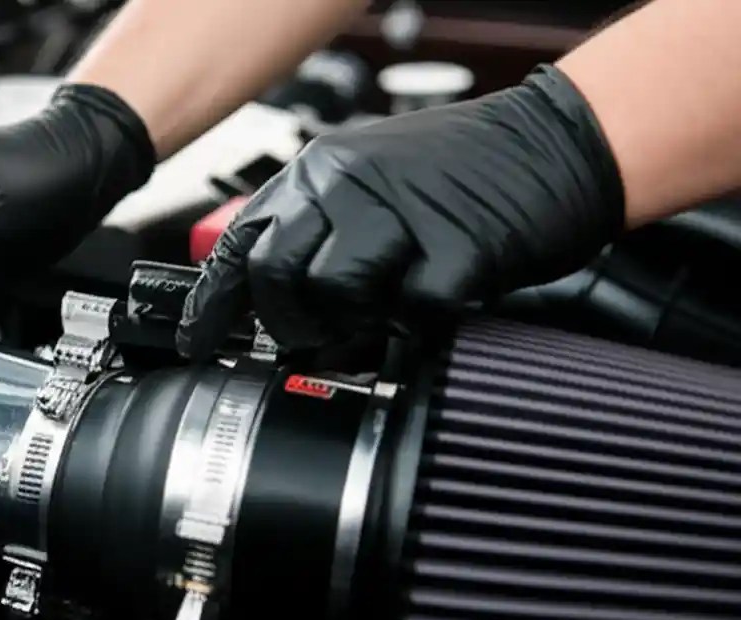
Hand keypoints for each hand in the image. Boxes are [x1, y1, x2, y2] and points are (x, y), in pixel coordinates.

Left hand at [176, 65, 625, 359]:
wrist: (558, 140)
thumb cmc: (460, 173)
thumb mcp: (369, 182)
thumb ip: (318, 231)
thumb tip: (271, 309)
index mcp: (319, 170)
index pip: (239, 242)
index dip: (212, 304)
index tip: (198, 343)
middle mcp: (350, 182)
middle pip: (275, 274)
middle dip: (287, 323)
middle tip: (315, 338)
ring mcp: (405, 211)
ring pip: (335, 292)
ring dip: (353, 323)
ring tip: (383, 314)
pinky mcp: (459, 245)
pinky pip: (414, 311)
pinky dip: (420, 326)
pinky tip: (435, 306)